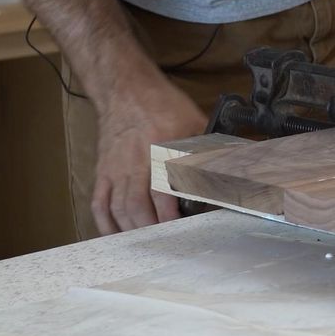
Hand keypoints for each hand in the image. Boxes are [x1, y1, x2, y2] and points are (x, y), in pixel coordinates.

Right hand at [88, 73, 198, 234]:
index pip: (162, 190)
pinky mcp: (102, 173)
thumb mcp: (194, 123)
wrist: (125, 90)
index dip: (170, 214)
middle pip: (137, 206)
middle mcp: (134, 163)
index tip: (181, 230)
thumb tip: (233, 167)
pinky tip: (116, 236)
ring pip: (119, 208)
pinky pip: (100, 203)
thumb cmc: (163, 107)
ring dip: (132, 230)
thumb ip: (209, 149)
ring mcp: (115, 170)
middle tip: (166, 244)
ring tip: (147, 245)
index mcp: (159, 150)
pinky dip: (106, 224)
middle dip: (151, 229)